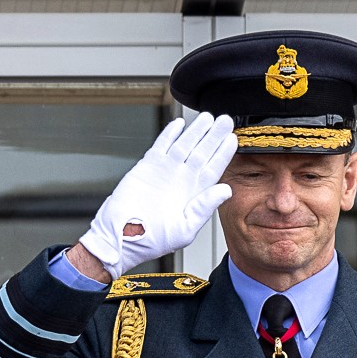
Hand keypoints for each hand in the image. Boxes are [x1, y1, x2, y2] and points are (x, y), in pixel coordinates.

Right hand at [76, 112, 235, 277]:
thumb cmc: (153, 240)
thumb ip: (205, 207)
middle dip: (214, 135)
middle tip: (225, 120)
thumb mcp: (186, 229)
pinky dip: (170, 134)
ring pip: (185, 144)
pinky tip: (180, 124)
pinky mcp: (148, 166)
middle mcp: (183, 180)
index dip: (223, 153)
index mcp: (195, 194)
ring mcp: (166, 171)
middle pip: (202, 152)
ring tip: (208, 117)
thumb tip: (225, 190)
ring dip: (196, 131)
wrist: (123, 236)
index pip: (214, 168)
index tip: (233, 139)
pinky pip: (162, 145)